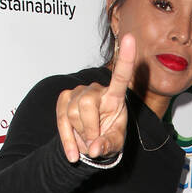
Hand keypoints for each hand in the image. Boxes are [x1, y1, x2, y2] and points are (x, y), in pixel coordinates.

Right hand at [56, 33, 134, 162]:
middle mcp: (96, 90)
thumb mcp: (115, 145)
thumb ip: (108, 146)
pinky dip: (67, 140)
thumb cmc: (108, 138)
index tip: (131, 38)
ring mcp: (78, 92)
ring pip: (72, 113)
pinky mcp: (64, 99)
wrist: (91, 144)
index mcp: (115, 97)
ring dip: (79, 135)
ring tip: (87, 141)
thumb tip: (94, 149)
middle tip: (94, 143)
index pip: (121, 77)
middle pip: (87, 104)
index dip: (126, 59)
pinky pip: (61, 119)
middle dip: (89, 129)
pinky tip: (73, 154)